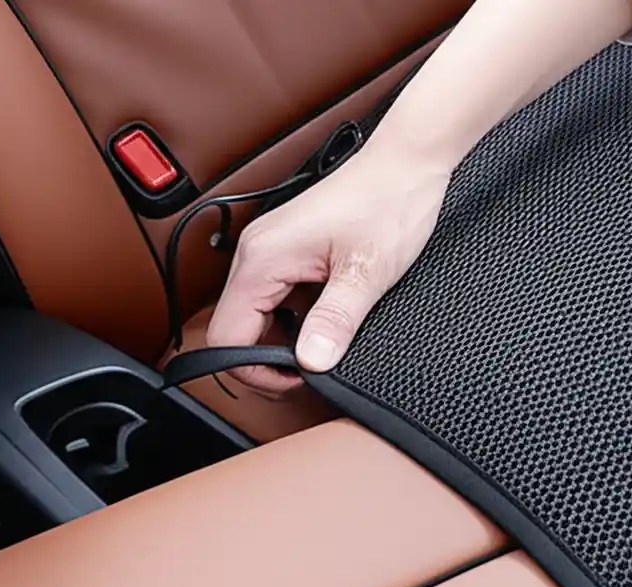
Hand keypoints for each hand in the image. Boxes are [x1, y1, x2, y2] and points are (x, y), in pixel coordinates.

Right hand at [206, 140, 450, 394]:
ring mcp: (270, 248)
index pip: (225, 335)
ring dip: (286, 336)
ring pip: (257, 314)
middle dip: (269, 357)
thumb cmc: (388, 201)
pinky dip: (298, 315)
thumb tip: (312, 362)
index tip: (293, 379)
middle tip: (314, 365)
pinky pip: (277, 296)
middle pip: (236, 327)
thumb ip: (335, 322)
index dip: (253, 370)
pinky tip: (329, 312)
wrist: (406, 163)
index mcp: (263, 258)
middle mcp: (257, 252)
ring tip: (326, 338)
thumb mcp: (366, 273)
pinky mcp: (288, 248)